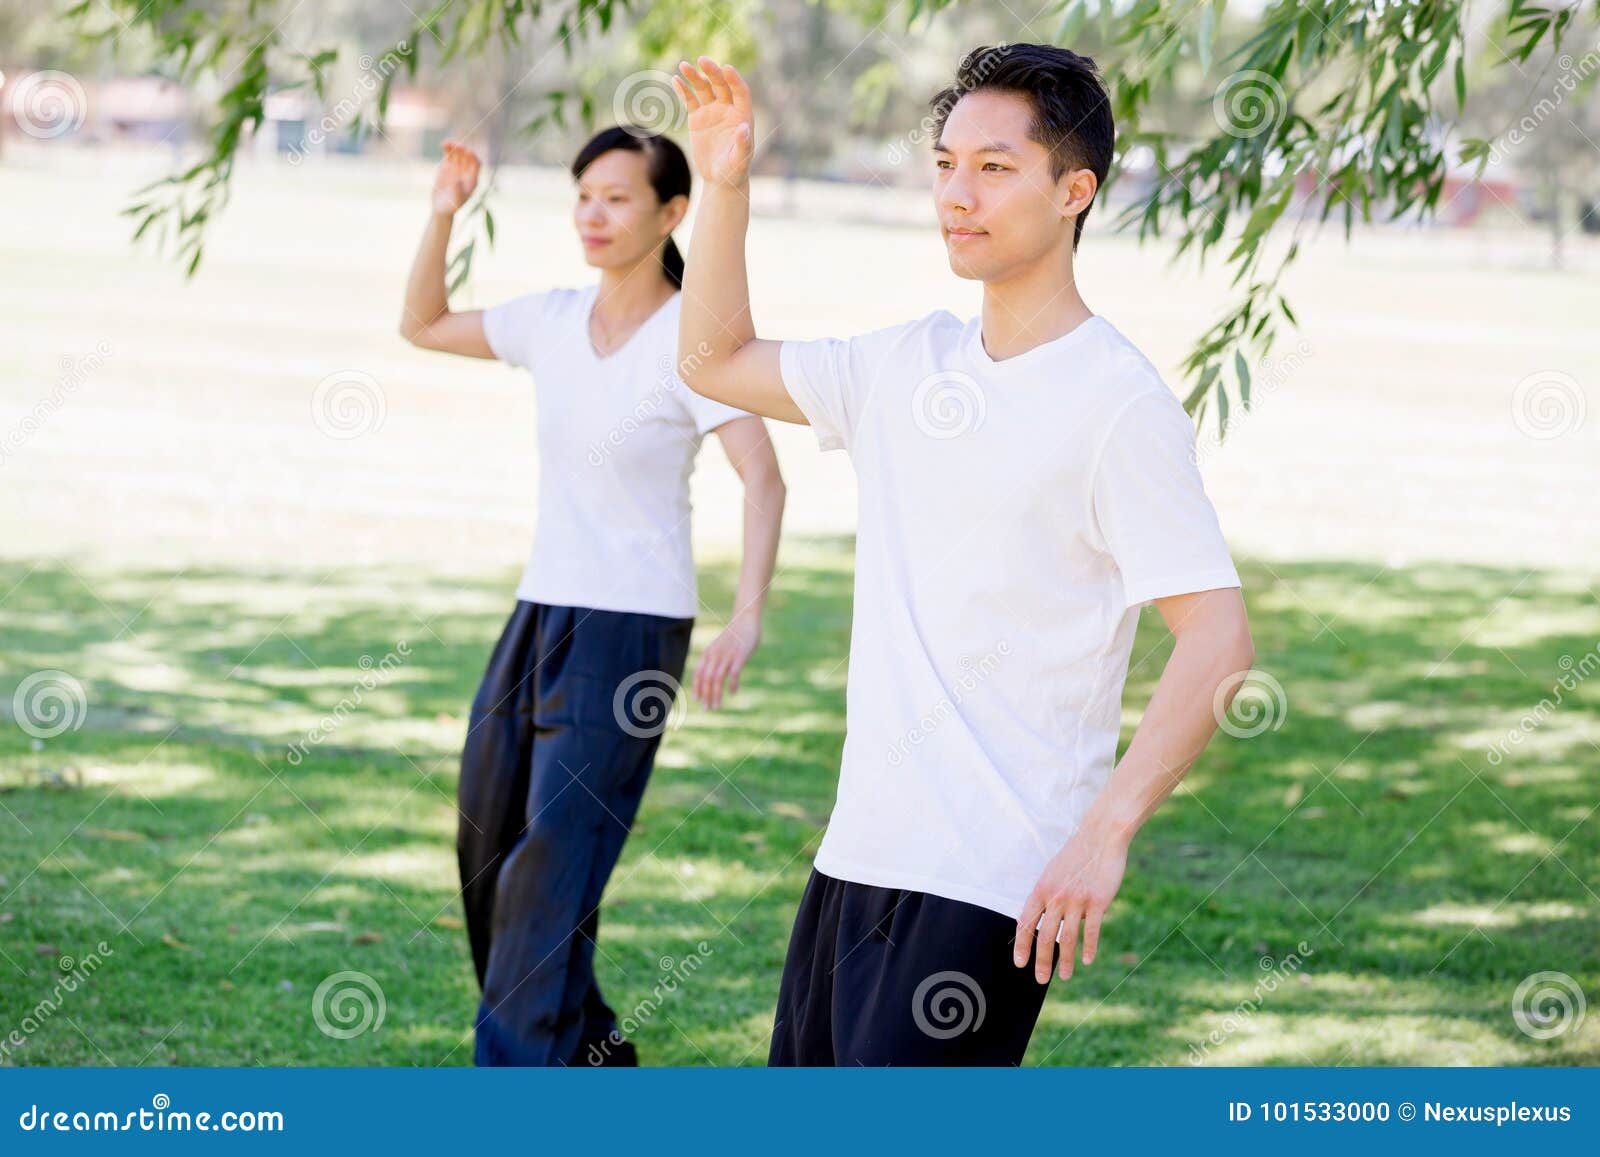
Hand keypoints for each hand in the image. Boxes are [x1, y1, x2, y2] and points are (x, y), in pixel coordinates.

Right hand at [432, 139, 480, 215]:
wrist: (442, 207)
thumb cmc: (451, 207)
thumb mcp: (455, 201)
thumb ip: (457, 191)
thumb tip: (457, 181)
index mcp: (472, 179)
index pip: (476, 164)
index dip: (473, 157)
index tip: (468, 152)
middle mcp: (466, 172)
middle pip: (467, 157)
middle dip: (462, 150)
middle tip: (457, 146)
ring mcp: (457, 168)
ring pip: (458, 154)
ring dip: (454, 147)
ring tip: (447, 143)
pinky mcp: (447, 166)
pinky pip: (449, 155)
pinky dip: (447, 149)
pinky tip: (444, 144)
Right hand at [671, 56, 754, 188]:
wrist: (719, 178)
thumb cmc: (734, 170)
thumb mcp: (739, 160)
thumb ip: (743, 144)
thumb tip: (744, 128)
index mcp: (742, 115)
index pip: (740, 91)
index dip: (734, 79)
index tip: (726, 68)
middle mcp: (728, 109)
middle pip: (721, 85)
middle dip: (712, 72)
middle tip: (702, 60)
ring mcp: (712, 111)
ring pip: (703, 89)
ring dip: (695, 77)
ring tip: (684, 66)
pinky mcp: (697, 117)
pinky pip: (690, 99)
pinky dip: (683, 90)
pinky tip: (676, 80)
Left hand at [691, 611, 760, 709]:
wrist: (746, 619)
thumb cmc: (733, 636)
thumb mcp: (719, 646)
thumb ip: (714, 659)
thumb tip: (710, 676)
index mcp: (708, 653)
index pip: (698, 673)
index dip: (697, 687)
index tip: (698, 699)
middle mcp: (715, 655)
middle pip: (707, 679)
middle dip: (706, 696)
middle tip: (708, 709)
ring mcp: (727, 655)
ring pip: (717, 679)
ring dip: (716, 694)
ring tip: (717, 706)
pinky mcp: (740, 656)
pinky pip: (733, 674)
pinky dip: (732, 685)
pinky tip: (733, 692)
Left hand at [1014, 821, 1129, 982]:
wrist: (1100, 837)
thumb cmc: (1076, 856)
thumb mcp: (1052, 873)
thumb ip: (1047, 896)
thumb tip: (1043, 919)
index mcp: (1041, 889)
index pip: (1026, 922)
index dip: (1022, 944)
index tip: (1020, 963)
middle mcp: (1055, 896)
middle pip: (1045, 936)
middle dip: (1041, 961)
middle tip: (1040, 979)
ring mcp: (1076, 899)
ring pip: (1067, 938)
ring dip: (1064, 960)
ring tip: (1063, 976)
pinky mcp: (1097, 901)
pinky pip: (1091, 930)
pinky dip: (1088, 948)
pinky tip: (1086, 960)